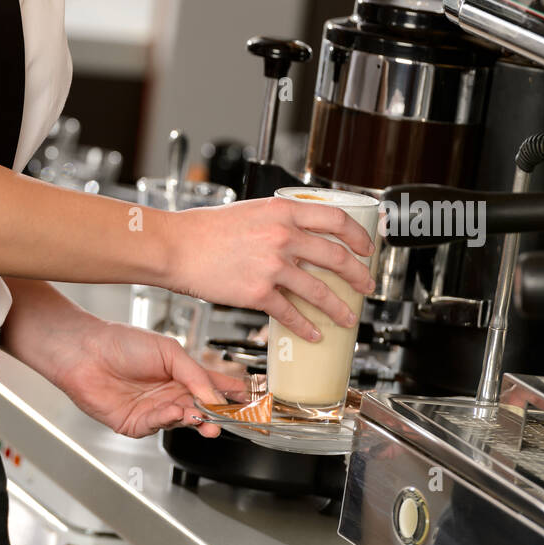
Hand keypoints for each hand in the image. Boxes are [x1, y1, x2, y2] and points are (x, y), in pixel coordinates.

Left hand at [52, 319, 250, 438]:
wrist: (86, 352)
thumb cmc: (122, 342)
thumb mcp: (168, 350)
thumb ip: (194, 374)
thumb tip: (215, 396)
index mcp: (181, 372)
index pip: (213, 385)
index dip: (232, 393)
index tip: (251, 400)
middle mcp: (170, 392)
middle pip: (202, 408)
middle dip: (217, 415)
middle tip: (230, 419)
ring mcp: (154, 409)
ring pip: (183, 420)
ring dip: (195, 419)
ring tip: (204, 418)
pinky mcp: (136, 423)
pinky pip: (158, 425)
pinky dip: (169, 419)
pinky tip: (175, 411)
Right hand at [163, 195, 376, 341]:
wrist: (175, 246)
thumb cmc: (204, 229)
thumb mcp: (250, 212)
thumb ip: (278, 222)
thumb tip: (301, 236)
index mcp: (282, 211)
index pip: (336, 219)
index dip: (359, 236)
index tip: (368, 248)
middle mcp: (282, 236)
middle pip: (336, 258)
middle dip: (359, 276)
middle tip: (366, 286)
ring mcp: (272, 266)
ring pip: (320, 291)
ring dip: (339, 308)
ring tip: (347, 317)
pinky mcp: (257, 293)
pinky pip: (291, 314)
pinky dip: (306, 327)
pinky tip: (313, 333)